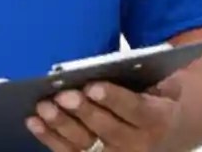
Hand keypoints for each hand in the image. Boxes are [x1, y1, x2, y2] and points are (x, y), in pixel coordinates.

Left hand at [26, 77, 182, 151]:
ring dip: (62, 125)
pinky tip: (33, 121)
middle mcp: (137, 144)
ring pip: (85, 145)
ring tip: (43, 106)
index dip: (113, 99)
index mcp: (157, 119)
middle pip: (108, 129)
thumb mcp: (167, 86)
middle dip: (84, 112)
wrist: (168, 135)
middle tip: (63, 95)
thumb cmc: (157, 100)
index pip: (135, 110)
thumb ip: (155, 74)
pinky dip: (50, 138)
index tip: (92, 86)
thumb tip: (139, 58)